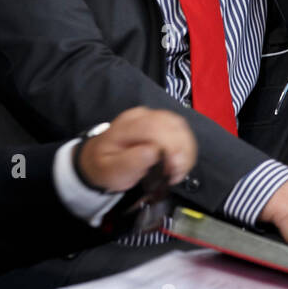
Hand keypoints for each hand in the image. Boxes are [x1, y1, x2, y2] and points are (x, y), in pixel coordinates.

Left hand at [76, 107, 196, 192]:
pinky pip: (181, 129)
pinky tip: (180, 162)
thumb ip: (130, 162)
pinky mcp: (162, 122)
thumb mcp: (111, 171)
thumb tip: (154, 152)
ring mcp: (153, 116)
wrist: (101, 159)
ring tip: (179, 170)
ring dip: (186, 149)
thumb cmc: (106, 166)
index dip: (170, 146)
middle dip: (182, 150)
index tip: (173, 168)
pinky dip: (186, 147)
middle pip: (172, 124)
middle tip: (177, 173)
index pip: (154, 127)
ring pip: (180, 125)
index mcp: (125, 126)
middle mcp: (141, 116)